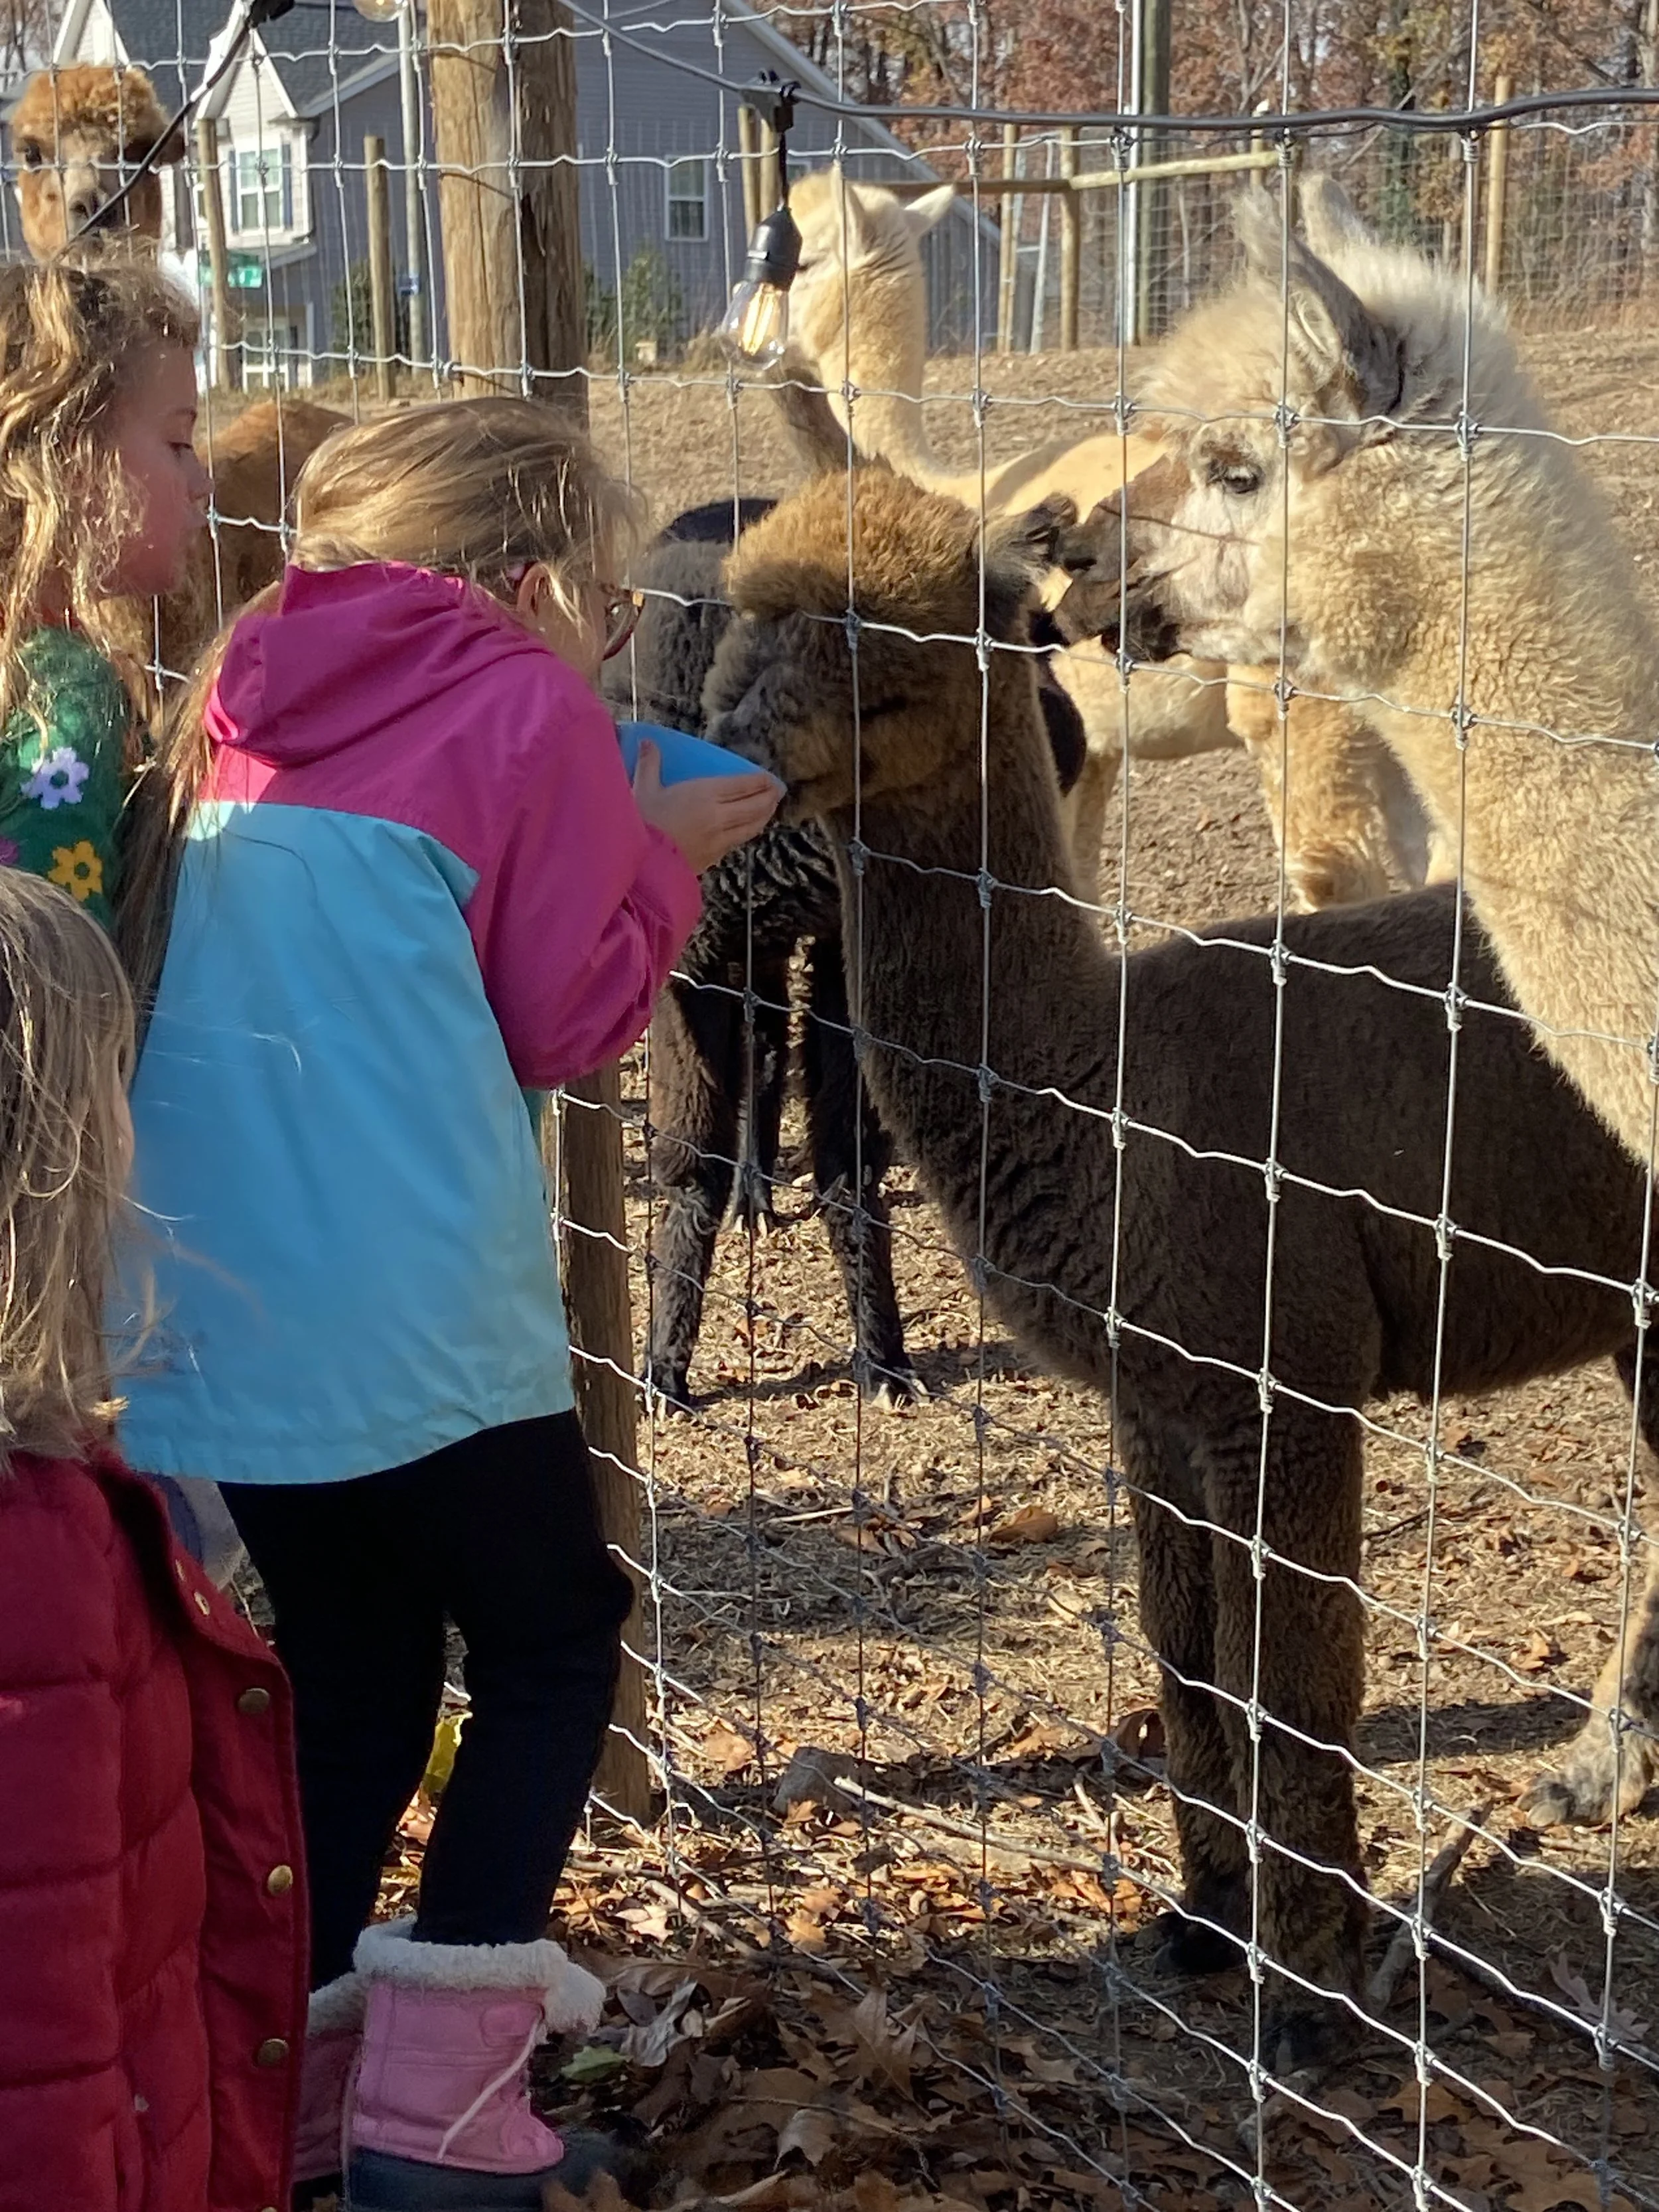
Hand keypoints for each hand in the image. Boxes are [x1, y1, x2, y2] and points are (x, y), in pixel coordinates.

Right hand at [632, 741, 781, 871]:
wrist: (642, 863)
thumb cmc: (643, 822)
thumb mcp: (643, 789)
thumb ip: (649, 764)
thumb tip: (648, 741)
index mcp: (705, 794)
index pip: (742, 785)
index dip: (759, 781)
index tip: (769, 778)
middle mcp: (719, 816)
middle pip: (754, 806)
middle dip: (769, 797)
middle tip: (777, 791)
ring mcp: (720, 839)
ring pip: (751, 826)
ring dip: (764, 816)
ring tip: (770, 809)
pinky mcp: (714, 857)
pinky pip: (738, 841)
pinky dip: (748, 832)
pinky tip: (748, 830)